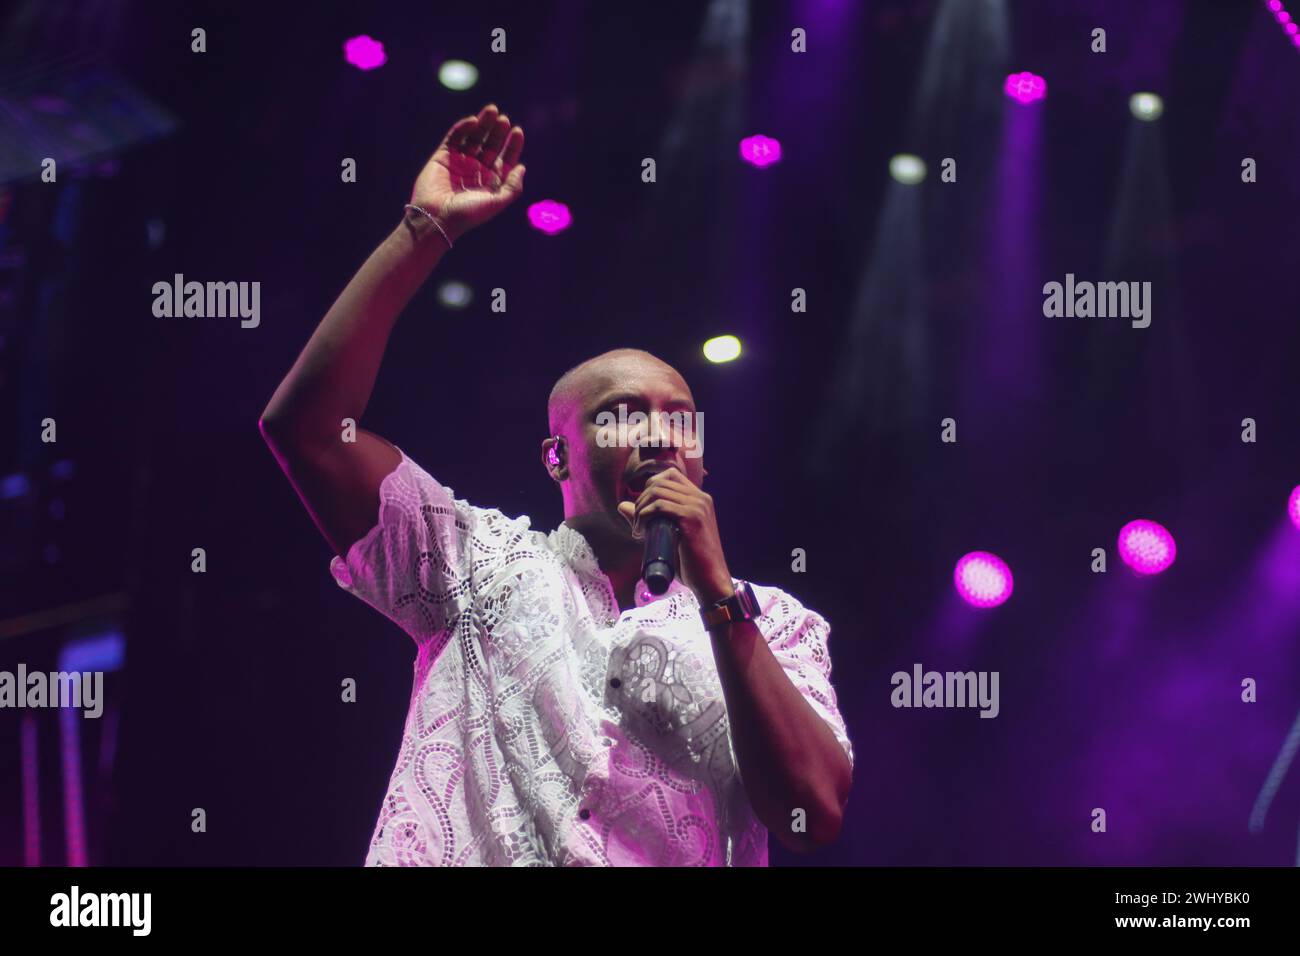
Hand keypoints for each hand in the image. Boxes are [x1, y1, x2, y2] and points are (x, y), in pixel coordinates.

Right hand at [410, 104, 525, 240]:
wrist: (436, 217)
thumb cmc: (468, 214)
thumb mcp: (496, 202)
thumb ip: (512, 187)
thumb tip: (522, 167)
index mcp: (491, 182)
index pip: (506, 159)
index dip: (512, 145)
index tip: (517, 131)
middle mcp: (477, 170)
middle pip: (491, 145)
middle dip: (498, 131)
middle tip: (503, 119)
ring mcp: (460, 162)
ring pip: (474, 138)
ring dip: (483, 124)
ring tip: (492, 110)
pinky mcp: (443, 156)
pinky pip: (455, 137)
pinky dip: (464, 128)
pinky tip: (473, 121)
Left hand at [617, 465, 733, 604]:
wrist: (710, 580)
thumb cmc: (692, 562)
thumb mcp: (669, 535)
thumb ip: (648, 518)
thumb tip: (622, 506)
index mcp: (700, 499)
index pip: (670, 474)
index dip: (650, 487)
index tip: (643, 509)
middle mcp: (701, 498)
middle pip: (660, 481)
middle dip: (642, 499)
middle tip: (638, 523)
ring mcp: (698, 506)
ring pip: (657, 491)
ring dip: (641, 508)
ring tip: (638, 529)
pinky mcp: (691, 518)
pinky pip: (660, 505)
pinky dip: (645, 515)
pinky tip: (641, 531)